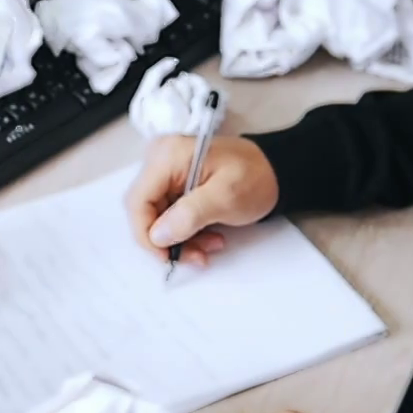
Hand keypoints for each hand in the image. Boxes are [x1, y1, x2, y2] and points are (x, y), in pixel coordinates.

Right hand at [124, 135, 278, 265]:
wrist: (275, 170)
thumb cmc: (255, 177)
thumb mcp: (226, 198)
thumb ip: (189, 216)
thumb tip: (158, 236)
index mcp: (167, 156)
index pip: (137, 201)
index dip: (146, 234)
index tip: (167, 256)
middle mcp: (160, 160)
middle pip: (145, 211)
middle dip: (169, 239)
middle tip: (196, 255)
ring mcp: (166, 171)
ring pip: (157, 217)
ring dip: (181, 239)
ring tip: (211, 245)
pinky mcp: (174, 183)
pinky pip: (169, 214)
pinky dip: (187, 230)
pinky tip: (208, 236)